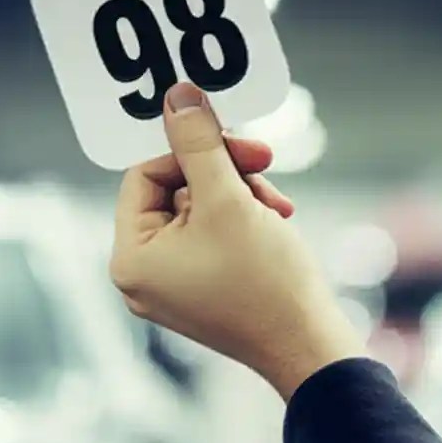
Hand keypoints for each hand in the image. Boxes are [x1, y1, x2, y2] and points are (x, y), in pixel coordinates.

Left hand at [110, 82, 365, 398]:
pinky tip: (277, 223)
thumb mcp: (231, 200)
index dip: (193, 152)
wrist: (310, 344)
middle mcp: (143, 278)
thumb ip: (200, 145)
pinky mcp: (205, 293)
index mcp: (131, 259)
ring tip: (277, 207)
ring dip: (242, 196)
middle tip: (266, 166)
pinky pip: (215, 238)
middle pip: (175, 191)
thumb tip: (178, 97)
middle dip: (226, 176)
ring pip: (201, 211)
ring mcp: (174, 289)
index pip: (146, 176)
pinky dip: (246, 222)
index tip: (242, 145)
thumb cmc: (267, 281)